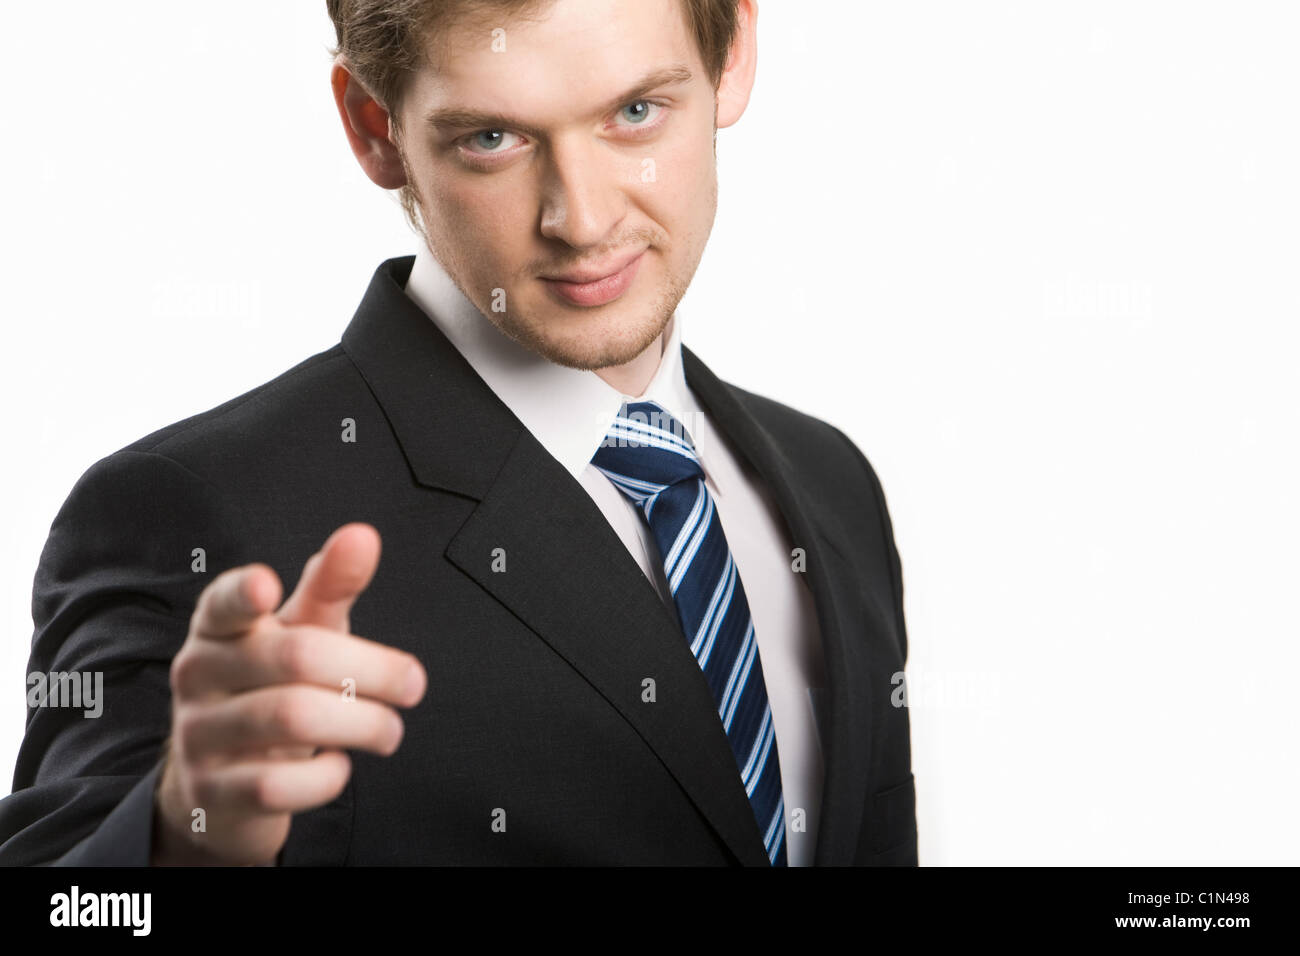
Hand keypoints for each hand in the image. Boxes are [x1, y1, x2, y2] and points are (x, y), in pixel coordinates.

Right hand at [151, 523, 424, 864]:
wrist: (226, 783)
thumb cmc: (272, 688)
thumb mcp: (302, 633)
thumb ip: (331, 586)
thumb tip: (362, 536)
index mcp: (218, 627)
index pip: (222, 602)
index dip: (242, 592)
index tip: (268, 585)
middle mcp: (198, 674)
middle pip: (293, 657)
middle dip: (371, 670)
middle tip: (413, 685)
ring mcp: (198, 734)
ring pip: (290, 718)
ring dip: (362, 724)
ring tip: (391, 730)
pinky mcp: (212, 792)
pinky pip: (277, 785)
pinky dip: (325, 777)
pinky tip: (339, 765)